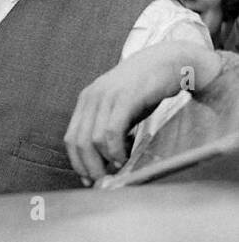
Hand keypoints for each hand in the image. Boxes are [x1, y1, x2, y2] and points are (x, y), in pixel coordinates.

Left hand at [65, 41, 219, 184]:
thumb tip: (105, 160)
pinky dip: (114, 150)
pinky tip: (123, 157)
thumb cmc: (147, 89)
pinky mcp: (124, 98)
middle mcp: (91, 97)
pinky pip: (111, 131)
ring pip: (92, 139)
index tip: (88, 178)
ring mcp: (106, 96)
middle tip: (103, 180)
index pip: (71, 138)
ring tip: (118, 167)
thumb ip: (110, 129)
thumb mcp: (121, 108)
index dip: (77, 161)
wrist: (169, 61)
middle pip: (78, 142)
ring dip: (103, 160)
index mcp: (86, 100)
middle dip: (89, 166)